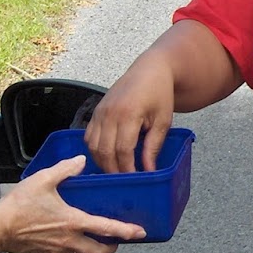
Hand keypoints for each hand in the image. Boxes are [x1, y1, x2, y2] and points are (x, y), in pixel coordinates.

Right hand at [0, 154, 146, 252]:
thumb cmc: (19, 206)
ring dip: (89, 250)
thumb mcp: (44, 179)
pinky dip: (66, 251)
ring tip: (89, 240)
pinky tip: (61, 240)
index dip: (125, 231)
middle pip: (98, 252)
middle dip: (110, 249)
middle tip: (114, 242)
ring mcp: (56, 251)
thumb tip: (80, 161)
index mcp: (73, 221)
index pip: (106, 229)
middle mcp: (68, 240)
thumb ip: (66, 169)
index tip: (139, 233)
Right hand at [85, 51, 175, 172]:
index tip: (134, 180)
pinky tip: (107, 157)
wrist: (150, 70)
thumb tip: (148, 170)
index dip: (127, 169)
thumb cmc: (159, 94)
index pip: (122, 150)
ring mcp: (100, 112)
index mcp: (128, 114)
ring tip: (116, 172)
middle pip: (104, 151)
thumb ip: (153, 146)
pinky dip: (95, 150)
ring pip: (93, 146)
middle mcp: (109, 113)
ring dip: (103, 162)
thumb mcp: (163, 121)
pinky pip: (89, 136)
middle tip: (124, 182)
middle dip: (113, 170)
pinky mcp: (96, 111)